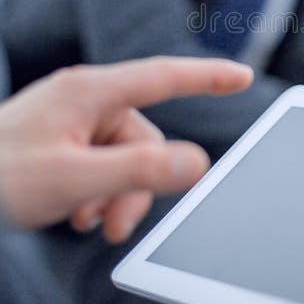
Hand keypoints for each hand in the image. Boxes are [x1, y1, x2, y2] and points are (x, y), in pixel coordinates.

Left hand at [0, 56, 252, 240]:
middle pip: (145, 138)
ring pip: (124, 159)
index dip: (207, 76)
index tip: (242, 76)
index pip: (162, 76)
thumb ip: (137, 171)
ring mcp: (72, 122)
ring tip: (85, 222)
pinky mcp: (61, 143)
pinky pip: (101, 165)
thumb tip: (197, 161)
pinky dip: (96, 193)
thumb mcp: (73, 179)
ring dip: (114, 196)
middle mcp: (84, 102)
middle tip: (113, 227)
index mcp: (89, 93)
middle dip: (137, 186)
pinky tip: (72, 214)